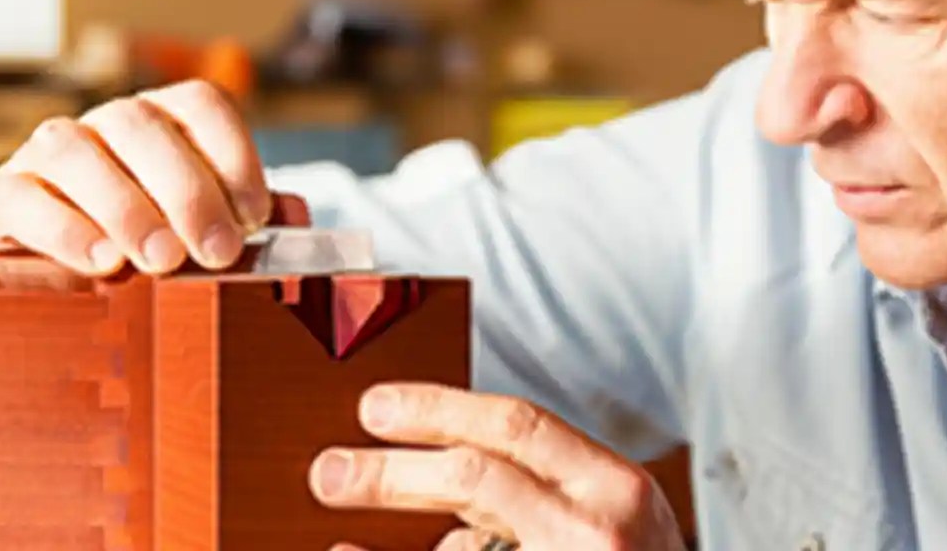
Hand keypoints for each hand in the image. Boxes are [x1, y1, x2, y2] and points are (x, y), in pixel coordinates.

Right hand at [0, 80, 270, 274]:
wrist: (57, 285)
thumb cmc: (148, 253)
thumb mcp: (202, 234)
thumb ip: (248, 222)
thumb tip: (298, 219)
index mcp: (164, 122)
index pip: (202, 104)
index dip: (233, 154)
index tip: (255, 216)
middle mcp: (105, 126)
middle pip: (143, 126)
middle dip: (188, 191)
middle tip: (215, 251)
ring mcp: (48, 154)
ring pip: (77, 151)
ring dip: (127, 206)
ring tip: (161, 259)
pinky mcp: (4, 196)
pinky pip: (25, 197)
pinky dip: (66, 229)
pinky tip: (102, 263)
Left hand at [309, 383, 686, 550]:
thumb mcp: (614, 513)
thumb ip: (547, 483)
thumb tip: (447, 466)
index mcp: (615, 488)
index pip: (518, 426)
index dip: (438, 409)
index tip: (378, 408)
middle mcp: (593, 529)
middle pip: (476, 478)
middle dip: (393, 471)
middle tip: (331, 469)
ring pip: (459, 542)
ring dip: (390, 513)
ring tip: (339, 498)